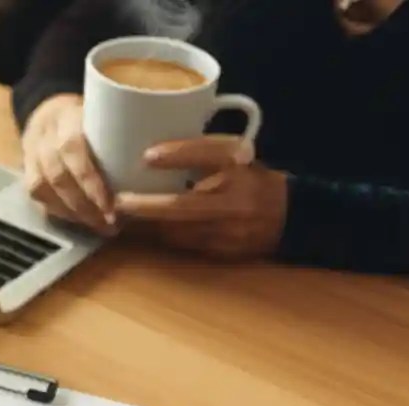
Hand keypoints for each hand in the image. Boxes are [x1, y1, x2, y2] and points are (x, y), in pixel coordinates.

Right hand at [20, 94, 116, 235]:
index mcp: (66, 116)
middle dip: (84, 205)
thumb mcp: (105, 112)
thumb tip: (163, 162)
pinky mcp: (24, 170)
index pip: (74, 149)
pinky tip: (78, 221)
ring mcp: (30, 154)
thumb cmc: (88, 114)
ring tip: (97, 226)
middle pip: (58, 175)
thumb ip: (123, 133)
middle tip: (110, 223)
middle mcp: (43, 135)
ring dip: (71, 213)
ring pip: (43, 189)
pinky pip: (36, 196)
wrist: (47, 109)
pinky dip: (57, 211)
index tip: (112, 205)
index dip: (90, 181)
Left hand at [115, 136, 288, 260]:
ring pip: (178, 230)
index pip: (207, 153)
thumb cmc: (252, 180)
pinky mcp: (225, 250)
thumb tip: (152, 154)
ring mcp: (231, 229)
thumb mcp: (235, 157)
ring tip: (124, 217)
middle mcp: (236, 197)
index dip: (177, 155)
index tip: (147, 157)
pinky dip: (164, 237)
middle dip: (144, 206)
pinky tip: (147, 230)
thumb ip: (202, 153)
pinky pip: (185, 244)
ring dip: (148, 225)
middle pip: (182, 205)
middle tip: (117, 201)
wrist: (291, 217)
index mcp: (240, 165)